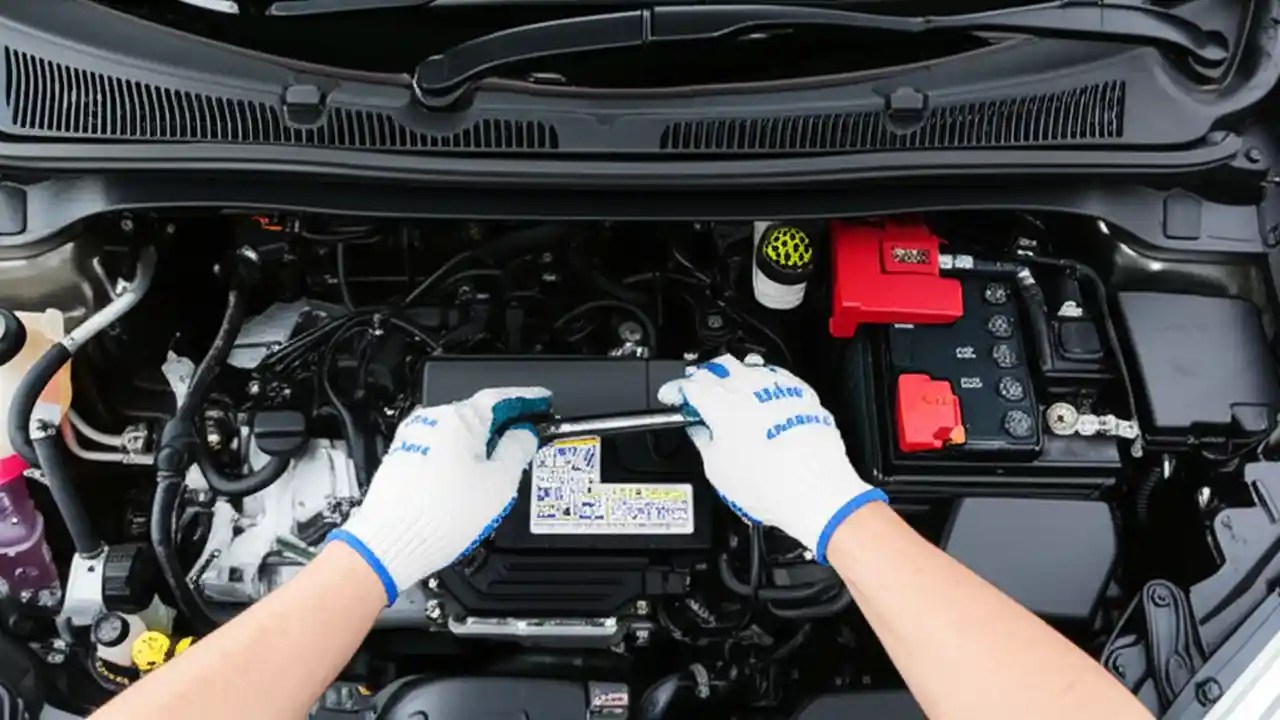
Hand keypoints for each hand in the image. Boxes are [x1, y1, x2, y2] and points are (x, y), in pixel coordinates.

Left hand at [329, 387, 550, 603]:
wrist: (390, 543)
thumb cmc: (438, 515)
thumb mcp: (499, 484)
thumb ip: (518, 450)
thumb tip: (525, 434)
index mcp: (458, 419)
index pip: (501, 398)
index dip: (527, 398)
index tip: (540, 400)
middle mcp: (431, 421)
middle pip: (477, 414)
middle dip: (503, 424)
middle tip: (525, 436)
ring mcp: (413, 439)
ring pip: (457, 434)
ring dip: (479, 444)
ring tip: (496, 469)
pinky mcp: (401, 458)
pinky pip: (439, 449)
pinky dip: (458, 458)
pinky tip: (465, 481)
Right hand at [658, 354, 885, 562]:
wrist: (818, 491)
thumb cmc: (771, 485)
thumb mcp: (717, 470)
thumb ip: (703, 441)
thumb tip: (700, 431)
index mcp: (721, 404)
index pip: (689, 384)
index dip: (676, 390)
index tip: (672, 395)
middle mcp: (750, 388)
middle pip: (718, 367)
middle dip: (703, 375)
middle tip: (697, 390)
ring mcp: (778, 388)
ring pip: (749, 366)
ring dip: (734, 374)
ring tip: (729, 389)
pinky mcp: (802, 394)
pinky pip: (777, 376)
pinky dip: (764, 381)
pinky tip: (763, 394)